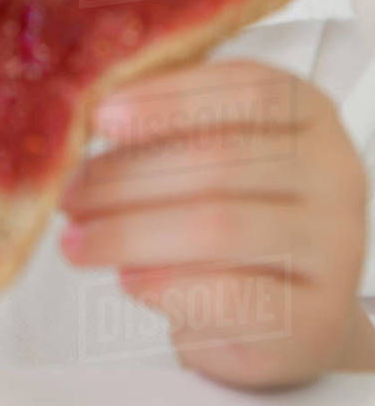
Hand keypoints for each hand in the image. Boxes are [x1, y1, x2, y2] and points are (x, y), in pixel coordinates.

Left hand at [60, 58, 374, 388]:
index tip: (99, 117)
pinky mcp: (319, 317)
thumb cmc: (235, 216)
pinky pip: (233, 296)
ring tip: (78, 242)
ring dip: (130, 233)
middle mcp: (332, 170)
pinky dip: (167, 285)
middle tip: (69, 196)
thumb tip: (80, 123)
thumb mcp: (211, 154)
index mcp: (306, 110)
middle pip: (221, 160)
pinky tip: (127, 279)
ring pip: (218, 226)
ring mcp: (335, 245)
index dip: (168, 100)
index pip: (245, 89)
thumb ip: (167, 130)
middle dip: (128, 178)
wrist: (289, 314)